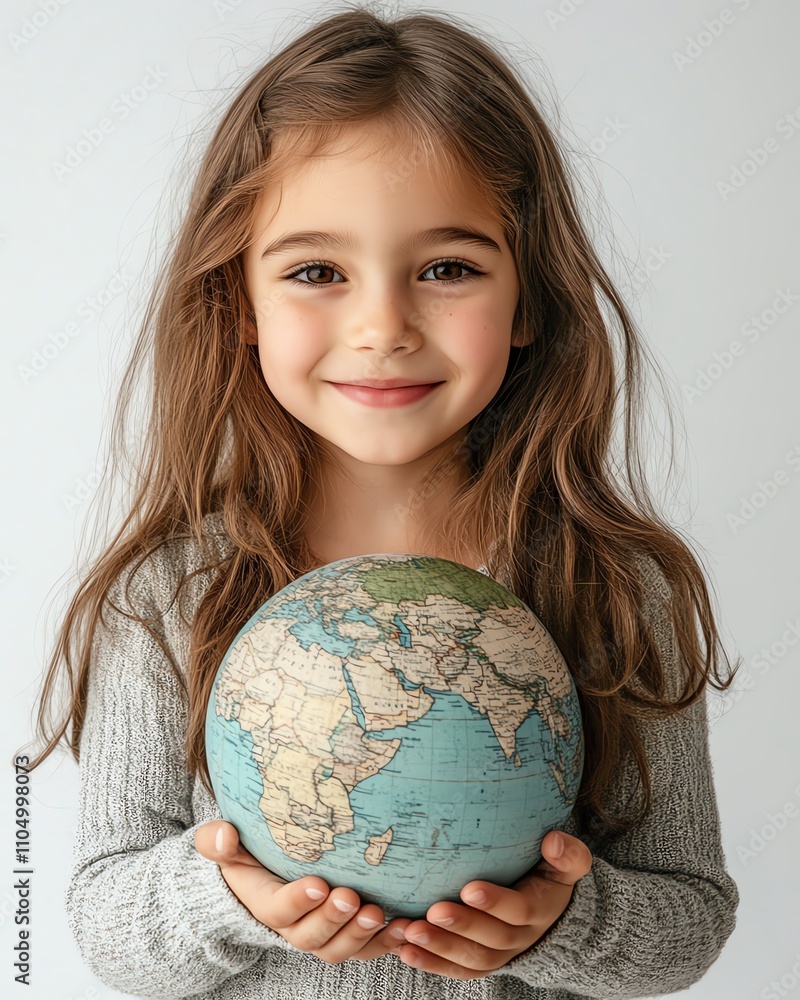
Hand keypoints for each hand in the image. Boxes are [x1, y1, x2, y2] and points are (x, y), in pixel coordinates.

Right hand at [194, 820, 406, 963]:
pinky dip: (385, 942)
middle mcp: (293, 927)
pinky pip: (365, 948)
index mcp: (265, 904)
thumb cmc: (244, 854)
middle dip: (333, 920)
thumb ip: (216, 841)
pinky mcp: (345, 934)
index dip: (298, 901)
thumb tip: (223, 836)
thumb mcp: (223, 845)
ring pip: (339, 948)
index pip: (279, 910)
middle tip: (352, 898)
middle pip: (311, 937)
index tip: (319, 883)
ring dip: (361, 936)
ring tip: (381, 916)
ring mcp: (320, 934)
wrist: (259, 876)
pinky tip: (405, 927)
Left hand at [385, 830, 592, 979]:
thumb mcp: (566, 866)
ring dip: (439, 947)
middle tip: (434, 911)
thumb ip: (568, 855)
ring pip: (471, 959)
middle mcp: (520, 937)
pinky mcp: (480, 963)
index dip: (495, 903)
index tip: (469, 889)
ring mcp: (500, 954)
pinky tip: (404, 950)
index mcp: (540, 910)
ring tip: (410, 932)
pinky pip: (457, 970)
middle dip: (461, 926)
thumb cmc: (549, 877)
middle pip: (491, 939)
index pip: (519, 910)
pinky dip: (431, 963)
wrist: (551, 915)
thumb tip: (553, 840)